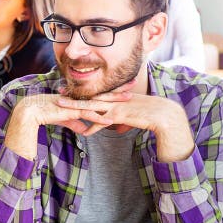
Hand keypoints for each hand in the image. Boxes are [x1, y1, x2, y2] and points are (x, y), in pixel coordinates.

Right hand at [2, 93, 117, 158]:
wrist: (33, 111)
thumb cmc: (48, 114)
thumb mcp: (65, 120)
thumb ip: (76, 123)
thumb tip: (85, 129)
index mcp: (79, 100)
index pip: (99, 94)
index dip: (112, 91)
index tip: (125, 88)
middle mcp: (80, 99)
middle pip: (103, 94)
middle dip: (118, 90)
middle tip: (133, 85)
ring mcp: (77, 104)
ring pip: (99, 102)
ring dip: (114, 101)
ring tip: (128, 100)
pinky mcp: (72, 111)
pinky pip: (88, 114)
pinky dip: (99, 118)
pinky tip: (110, 121)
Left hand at [55, 92, 193, 161]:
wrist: (165, 116)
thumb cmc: (151, 115)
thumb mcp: (133, 116)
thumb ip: (122, 120)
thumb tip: (116, 127)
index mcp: (116, 97)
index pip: (96, 94)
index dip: (81, 93)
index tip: (68, 89)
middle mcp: (114, 100)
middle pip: (89, 97)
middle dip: (73, 96)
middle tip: (58, 92)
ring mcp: (116, 107)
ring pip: (91, 106)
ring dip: (76, 108)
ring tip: (61, 107)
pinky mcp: (120, 116)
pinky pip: (103, 122)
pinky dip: (94, 127)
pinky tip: (84, 133)